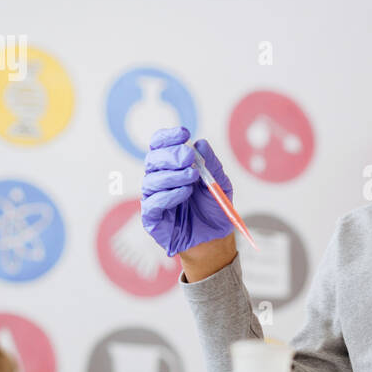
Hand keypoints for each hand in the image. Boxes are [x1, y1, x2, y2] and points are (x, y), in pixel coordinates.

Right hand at [141, 126, 233, 256]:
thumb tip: (201, 143)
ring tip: (192, 178)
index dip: (167, 137)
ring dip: (172, 176)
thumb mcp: (220, 183)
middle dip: (170, 155)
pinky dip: (169, 195)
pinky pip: (153, 203)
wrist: (215, 238)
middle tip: (188, 157)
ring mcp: (153, 198)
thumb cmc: (213, 208)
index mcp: (171, 167)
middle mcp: (159, 179)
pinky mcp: (152, 217)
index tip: (183, 133)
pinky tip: (184, 192)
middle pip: (153, 159)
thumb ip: (211, 164)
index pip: (160, 146)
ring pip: (151, 180)